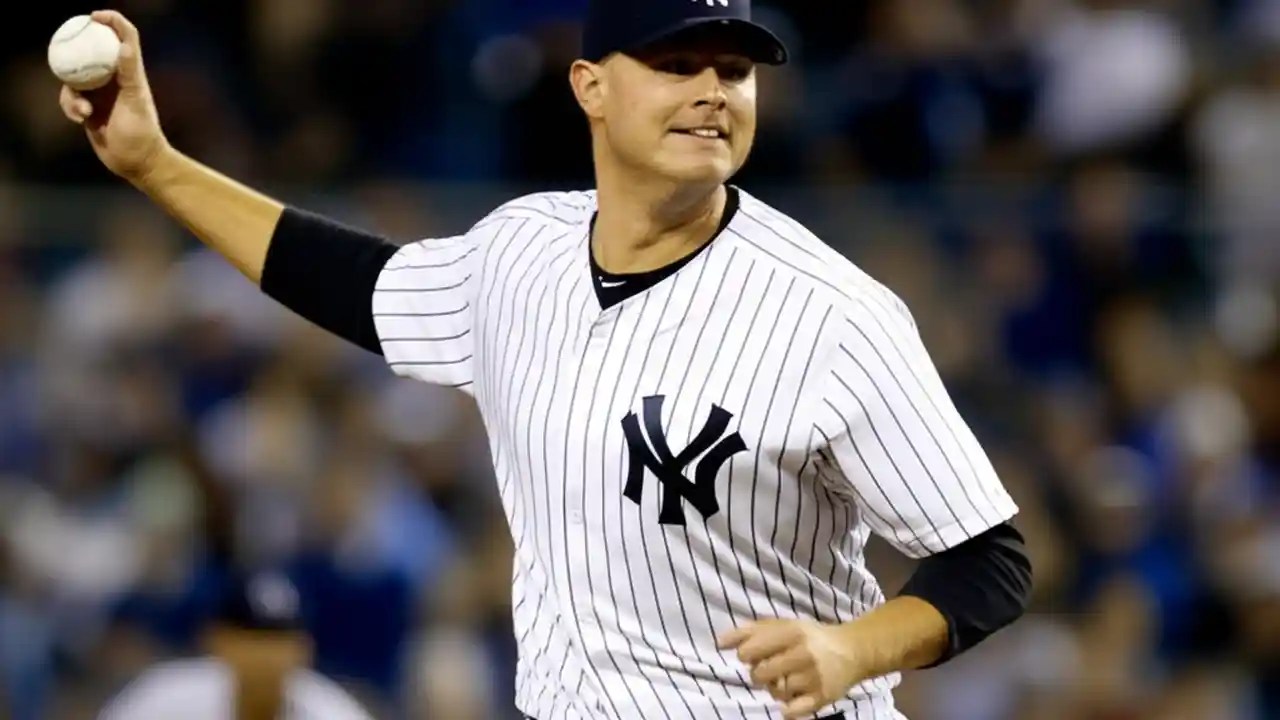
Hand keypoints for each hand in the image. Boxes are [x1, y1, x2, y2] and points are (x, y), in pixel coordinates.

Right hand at [57, 10, 169, 181]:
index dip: (113, 22)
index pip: (125, 39)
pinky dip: (70, 106)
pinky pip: (70, 98)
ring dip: (72, 92)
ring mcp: (101, 94)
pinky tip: (80, 118)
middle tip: (66, 42)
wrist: (137, 162)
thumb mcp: (135, 100)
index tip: (95, 16)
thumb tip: (124, 45)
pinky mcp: (90, 109)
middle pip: (94, 52)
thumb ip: (129, 72)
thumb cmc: (141, 132)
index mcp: (130, 73)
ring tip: (83, 111)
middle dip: (78, 46)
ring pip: (75, 77)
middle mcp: (115, 80)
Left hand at [718, 619, 867, 718]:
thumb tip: (719, 642)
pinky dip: (787, 707)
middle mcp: (803, 654)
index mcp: (792, 632)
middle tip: (773, 668)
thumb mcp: (783, 625)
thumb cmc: (810, 637)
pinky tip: (794, 695)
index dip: (746, 655)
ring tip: (788, 679)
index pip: (750, 651)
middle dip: (760, 674)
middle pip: (759, 675)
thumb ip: (750, 631)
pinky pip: (790, 711)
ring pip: (775, 693)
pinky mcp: (822, 698)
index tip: (754, 654)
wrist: (852, 651)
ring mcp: (813, 678)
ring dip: (776, 688)